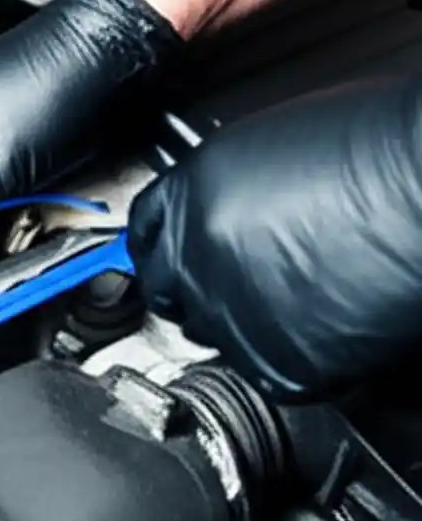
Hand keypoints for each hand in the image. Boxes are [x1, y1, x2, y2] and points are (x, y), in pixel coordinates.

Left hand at [128, 74, 421, 401]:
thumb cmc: (377, 151)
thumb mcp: (266, 148)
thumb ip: (226, 191)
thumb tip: (224, 214)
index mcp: (188, 197)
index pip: (143, 232)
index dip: (164, 242)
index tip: (175, 252)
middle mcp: (195, 259)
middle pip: (166, 290)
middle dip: (194, 289)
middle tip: (240, 282)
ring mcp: (232, 315)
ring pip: (214, 336)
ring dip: (243, 323)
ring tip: (299, 296)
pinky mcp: (278, 363)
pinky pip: (269, 372)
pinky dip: (295, 357)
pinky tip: (326, 323)